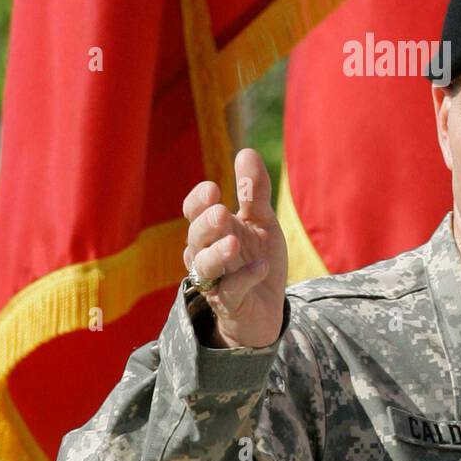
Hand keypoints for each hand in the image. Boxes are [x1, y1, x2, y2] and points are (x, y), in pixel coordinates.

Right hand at [182, 148, 288, 348]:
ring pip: (204, 267)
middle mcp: (207, 254)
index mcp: (213, 231)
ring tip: (233, 242)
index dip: (198, 202)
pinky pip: (230, 292)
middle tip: (221, 212)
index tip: (213, 189)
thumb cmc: (256, 259)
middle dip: (206, 225)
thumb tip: (246, 151)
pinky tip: (260, 267)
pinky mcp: (230, 304)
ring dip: (217, 253)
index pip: (193, 213)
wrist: (267, 309)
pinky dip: (244, 278)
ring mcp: (215, 281)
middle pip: (195, 238)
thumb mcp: (262, 223)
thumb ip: (255, 192)